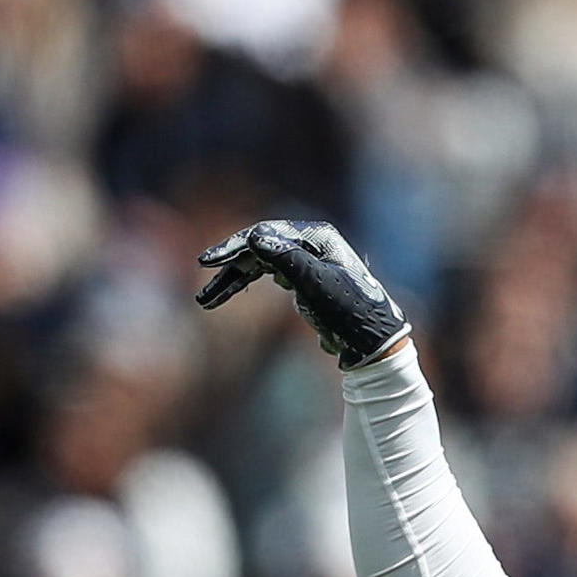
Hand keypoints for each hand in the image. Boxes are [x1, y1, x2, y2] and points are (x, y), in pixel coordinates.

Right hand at [195, 217, 412, 369]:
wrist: (374, 342)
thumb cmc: (352, 313)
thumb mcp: (317, 286)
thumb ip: (286, 260)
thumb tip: (254, 238)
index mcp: (317, 237)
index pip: (265, 234)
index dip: (234, 247)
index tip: (207, 262)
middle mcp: (309, 243)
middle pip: (258, 247)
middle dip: (229, 264)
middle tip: (202, 275)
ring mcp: (305, 260)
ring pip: (258, 263)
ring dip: (232, 280)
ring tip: (205, 300)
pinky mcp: (302, 280)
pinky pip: (266, 276)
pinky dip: (245, 285)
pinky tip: (225, 296)